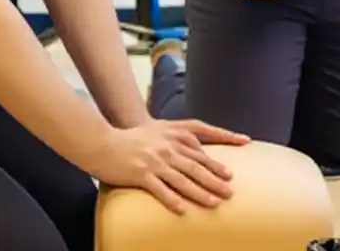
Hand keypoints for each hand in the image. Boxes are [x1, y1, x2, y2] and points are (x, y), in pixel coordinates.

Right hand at [89, 119, 249, 213]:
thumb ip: (180, 138)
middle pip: (197, 165)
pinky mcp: (141, 174)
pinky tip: (184, 210)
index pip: (203, 142)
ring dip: (201, 192)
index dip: (220, 152)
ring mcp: (155, 161)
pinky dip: (173, 200)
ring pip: (183, 179)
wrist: (104, 142)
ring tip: (215, 202)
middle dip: (216, 178)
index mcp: (174, 134)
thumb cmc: (134, 138)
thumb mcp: (160, 130)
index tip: (235, 163)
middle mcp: (168, 147)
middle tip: (230, 190)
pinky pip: (161, 190)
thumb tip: (200, 152)